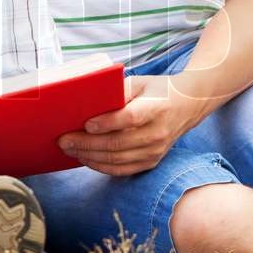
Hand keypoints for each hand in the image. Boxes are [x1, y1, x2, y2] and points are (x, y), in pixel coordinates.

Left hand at [58, 74, 199, 175]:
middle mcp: (157, 133)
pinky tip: (86, 159)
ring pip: (117, 159)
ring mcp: (156, 151)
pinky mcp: (152, 162)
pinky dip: (102, 166)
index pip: (129, 119)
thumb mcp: (140, 82)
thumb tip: (88, 102)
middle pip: (118, 143)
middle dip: (87, 143)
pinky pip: (123, 170)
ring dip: (90, 156)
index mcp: (156, 109)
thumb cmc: (158, 91)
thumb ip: (117, 91)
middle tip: (64, 140)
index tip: (85, 124)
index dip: (106, 123)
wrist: (188, 105)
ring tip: (69, 150)